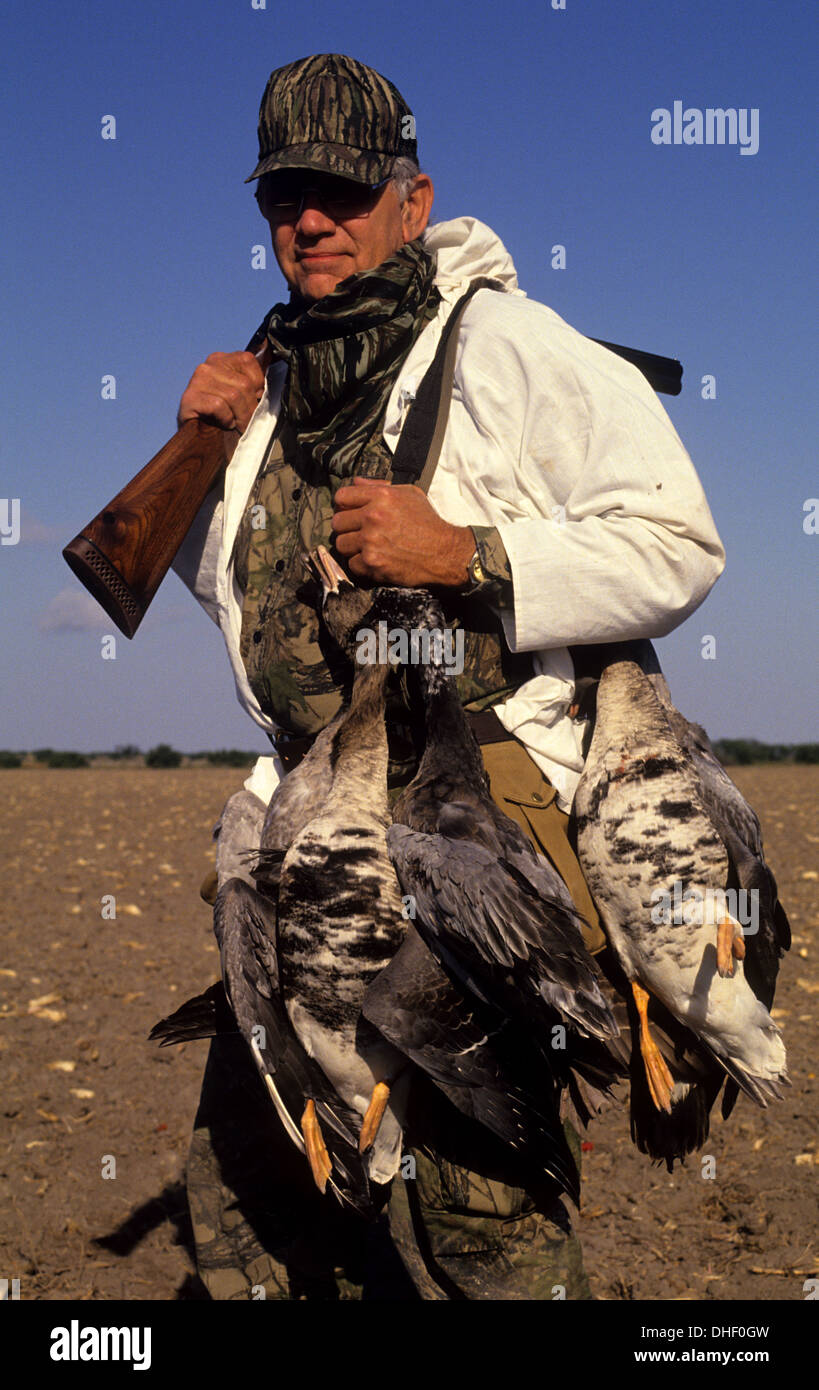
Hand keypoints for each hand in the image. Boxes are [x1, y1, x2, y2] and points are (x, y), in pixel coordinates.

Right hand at [177, 350, 266, 432]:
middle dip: (250, 407)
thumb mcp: (239, 395)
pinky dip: (225, 418)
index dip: (258, 384)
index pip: (248, 360)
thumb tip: (268, 387)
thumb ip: (251, 385)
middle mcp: (208, 366)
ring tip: (236, 424)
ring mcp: (198, 380)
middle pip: (244, 383)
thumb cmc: (221, 416)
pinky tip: (222, 423)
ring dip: (240, 416)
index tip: (255, 400)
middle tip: (248, 422)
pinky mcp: (191, 397)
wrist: (197, 438)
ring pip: (234, 395)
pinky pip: (218, 405)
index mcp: (221, 360)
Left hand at [332, 478, 474, 585]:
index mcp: (380, 497)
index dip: (343, 505)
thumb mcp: (409, 494)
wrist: (444, 552)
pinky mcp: (373, 564)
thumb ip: (379, 486)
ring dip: (352, 547)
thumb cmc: (428, 522)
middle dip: (347, 527)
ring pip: (341, 544)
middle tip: (359, 532)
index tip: (350, 512)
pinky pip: (352, 564)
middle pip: (337, 522)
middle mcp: (373, 517)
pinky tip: (375, 559)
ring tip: (367, 546)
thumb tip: (355, 482)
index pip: (341, 497)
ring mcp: (371, 542)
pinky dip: (361, 564)